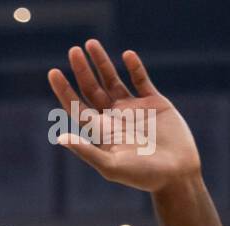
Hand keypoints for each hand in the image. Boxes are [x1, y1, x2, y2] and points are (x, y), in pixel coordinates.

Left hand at [48, 41, 200, 191]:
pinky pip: (141, 80)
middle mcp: (114, 119)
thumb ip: (87, 151)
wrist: (176, 174)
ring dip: (102, 63)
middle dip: (82, 71)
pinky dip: (134, 67)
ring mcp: (134, 109)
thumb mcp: (111, 166)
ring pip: (113, 80)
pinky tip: (126, 55)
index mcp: (102, 133)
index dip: (64, 91)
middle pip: (92, 90)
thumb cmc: (142, 176)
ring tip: (91, 43)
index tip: (53, 73)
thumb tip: (60, 138)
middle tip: (73, 51)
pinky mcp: (155, 103)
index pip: (77, 108)